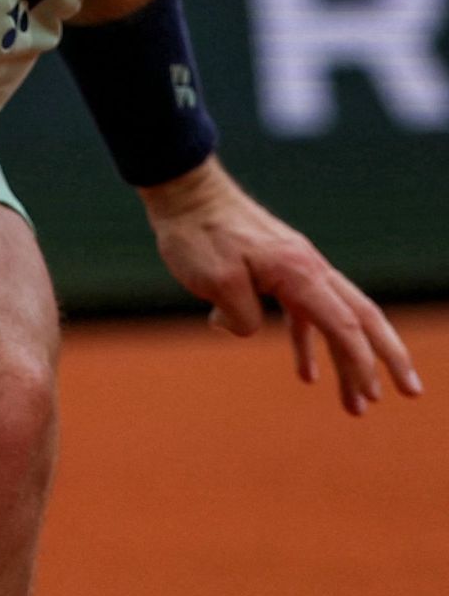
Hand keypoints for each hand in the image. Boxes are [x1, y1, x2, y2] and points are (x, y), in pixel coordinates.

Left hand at [139, 158, 423, 414]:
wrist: (185, 193)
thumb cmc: (197, 235)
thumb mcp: (215, 282)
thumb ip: (240, 316)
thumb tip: (246, 330)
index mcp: (299, 272)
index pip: (343, 324)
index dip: (361, 363)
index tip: (374, 395)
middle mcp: (308, 269)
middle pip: (360, 320)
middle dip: (387, 360)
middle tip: (410, 393)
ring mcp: (295, 269)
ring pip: (335, 320)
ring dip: (347, 361)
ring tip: (355, 402)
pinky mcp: (276, 272)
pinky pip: (303, 315)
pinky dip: (308, 344)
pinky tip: (307, 373)